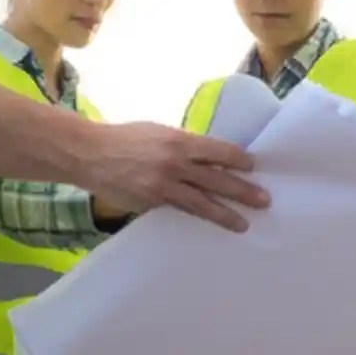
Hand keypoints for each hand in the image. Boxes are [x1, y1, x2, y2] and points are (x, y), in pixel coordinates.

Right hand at [76, 121, 269, 232]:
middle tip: (263, 200)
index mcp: (178, 141)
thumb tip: (206, 156)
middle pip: (217, 180)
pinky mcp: (151, 204)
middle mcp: (174, 165)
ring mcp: (163, 187)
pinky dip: (195, 217)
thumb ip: (182, 144)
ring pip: (202, 204)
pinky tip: (209, 225)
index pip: (218, 152)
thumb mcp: (158, 131)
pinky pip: (179, 212)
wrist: (91, 154)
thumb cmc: (126, 137)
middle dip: (242, 191)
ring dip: (225, 214)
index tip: (253, 166)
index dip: (238, 160)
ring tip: (244, 224)